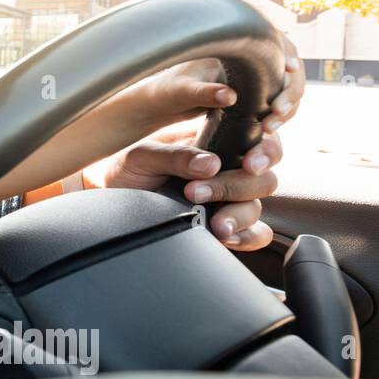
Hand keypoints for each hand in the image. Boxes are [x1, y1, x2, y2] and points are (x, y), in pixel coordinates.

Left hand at [87, 130, 283, 250]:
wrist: (112, 203)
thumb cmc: (130, 171)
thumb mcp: (143, 156)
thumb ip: (176, 156)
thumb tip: (210, 163)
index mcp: (217, 144)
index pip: (259, 141)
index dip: (266, 150)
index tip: (250, 162)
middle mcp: (229, 172)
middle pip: (263, 178)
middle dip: (236, 186)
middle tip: (196, 191)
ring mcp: (228, 201)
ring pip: (255, 207)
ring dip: (237, 215)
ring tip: (212, 222)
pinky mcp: (225, 226)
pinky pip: (254, 234)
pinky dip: (247, 237)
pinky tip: (226, 237)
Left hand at [115, 32, 304, 135]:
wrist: (161, 103)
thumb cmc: (166, 91)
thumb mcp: (180, 92)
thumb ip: (203, 93)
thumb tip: (230, 97)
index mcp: (234, 44)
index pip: (275, 42)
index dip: (287, 55)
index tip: (289, 71)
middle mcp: (248, 57)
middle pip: (288, 67)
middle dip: (290, 89)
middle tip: (278, 111)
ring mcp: (253, 76)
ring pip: (286, 87)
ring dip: (287, 105)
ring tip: (271, 126)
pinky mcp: (251, 94)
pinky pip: (275, 101)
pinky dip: (277, 114)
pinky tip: (268, 128)